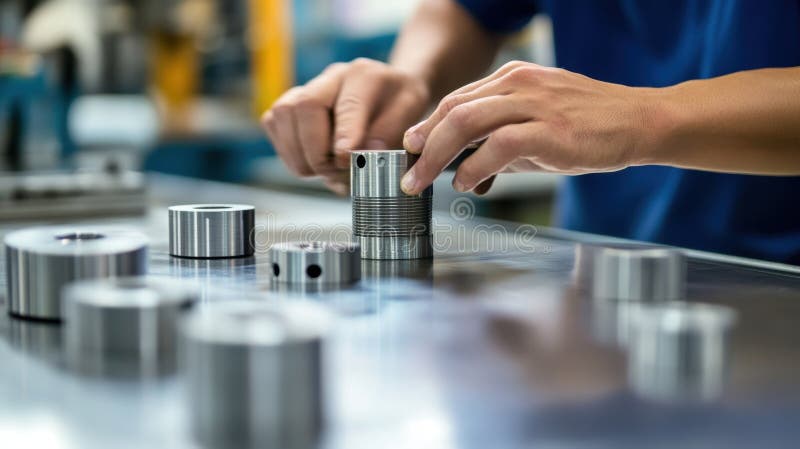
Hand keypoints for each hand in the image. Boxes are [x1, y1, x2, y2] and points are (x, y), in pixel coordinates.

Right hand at [261, 58, 430, 194]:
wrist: (389, 91)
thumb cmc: (400, 103)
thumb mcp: (411, 112)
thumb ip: (391, 131)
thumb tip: (366, 152)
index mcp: (365, 75)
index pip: (348, 104)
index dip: (343, 135)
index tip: (345, 160)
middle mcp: (331, 77)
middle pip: (304, 106)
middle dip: (316, 150)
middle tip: (335, 172)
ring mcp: (307, 87)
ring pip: (282, 115)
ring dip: (299, 154)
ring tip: (324, 171)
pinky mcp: (290, 103)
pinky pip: (273, 123)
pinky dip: (288, 151)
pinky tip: (310, 163)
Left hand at [399, 61, 663, 194]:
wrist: (640, 121)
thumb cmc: (590, 126)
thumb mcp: (538, 123)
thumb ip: (501, 141)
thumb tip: (467, 168)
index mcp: (512, 78)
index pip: (456, 100)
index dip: (428, 126)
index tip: (412, 151)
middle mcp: (518, 84)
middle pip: (452, 110)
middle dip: (423, 144)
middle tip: (408, 172)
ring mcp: (534, 104)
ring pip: (466, 122)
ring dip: (437, 156)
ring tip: (423, 181)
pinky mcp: (550, 129)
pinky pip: (498, 145)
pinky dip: (474, 166)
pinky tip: (466, 183)